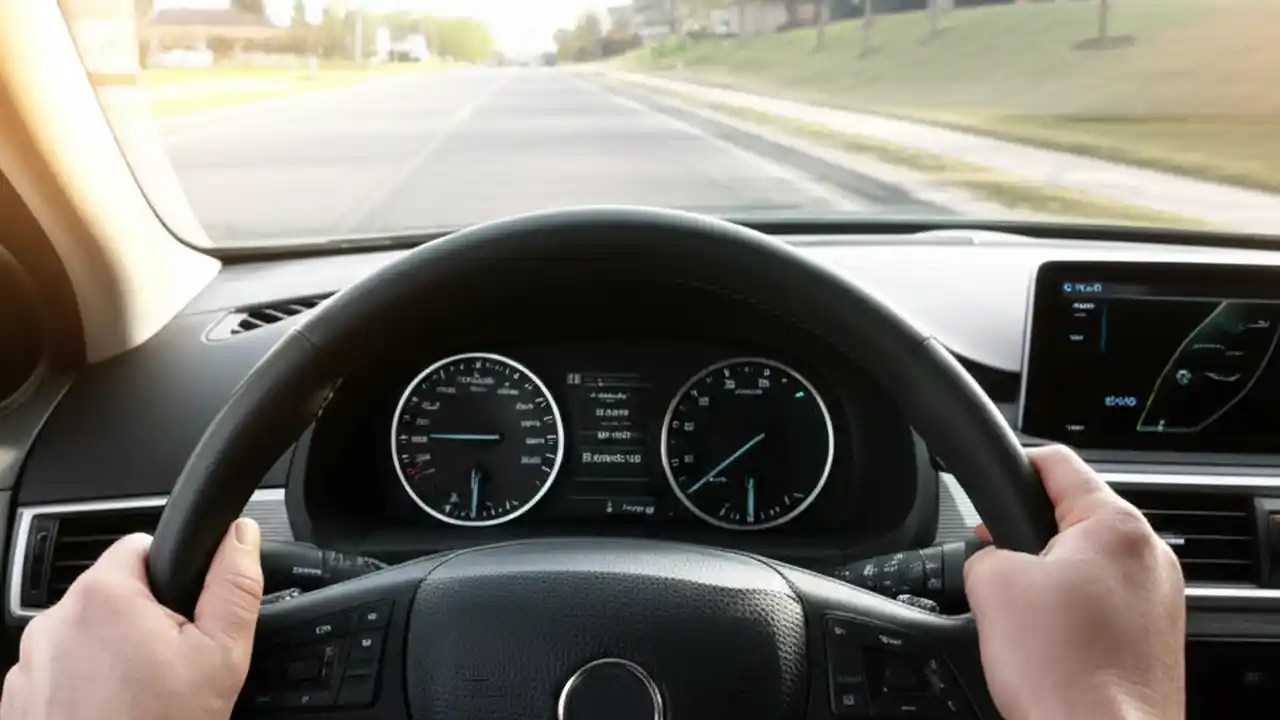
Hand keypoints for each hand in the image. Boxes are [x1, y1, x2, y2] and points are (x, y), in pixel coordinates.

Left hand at [2, 519, 263, 719]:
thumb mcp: (221, 654)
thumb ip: (234, 585)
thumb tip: (240, 534)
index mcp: (104, 595)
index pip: (142, 547)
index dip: (173, 579)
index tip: (184, 620)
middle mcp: (54, 620)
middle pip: (113, 594)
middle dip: (143, 619)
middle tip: (170, 666)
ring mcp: (29, 662)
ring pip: (85, 634)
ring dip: (110, 652)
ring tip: (139, 695)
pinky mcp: (18, 697)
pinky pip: (59, 671)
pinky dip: (83, 685)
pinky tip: (110, 711)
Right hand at [965, 446, 1184, 719]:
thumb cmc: (1063, 671)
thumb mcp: (991, 584)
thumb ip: (984, 549)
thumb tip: (993, 559)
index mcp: (1115, 525)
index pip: (1056, 464)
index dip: (1011, 465)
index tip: (988, 481)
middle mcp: (1149, 555)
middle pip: (1072, 517)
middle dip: (1026, 537)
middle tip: (994, 565)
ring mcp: (1158, 599)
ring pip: (1086, 564)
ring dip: (1048, 580)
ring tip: (1021, 616)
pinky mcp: (1154, 637)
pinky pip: (1102, 604)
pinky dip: (1070, 614)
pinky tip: (1046, 643)